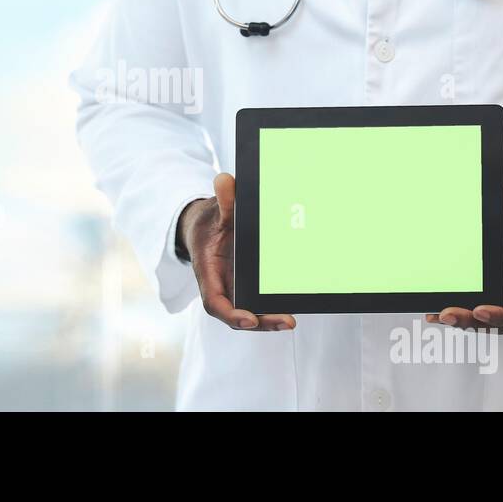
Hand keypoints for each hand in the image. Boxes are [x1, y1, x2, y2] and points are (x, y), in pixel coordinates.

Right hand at [178, 174, 295, 330]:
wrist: (208, 226)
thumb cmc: (210, 222)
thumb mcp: (214, 210)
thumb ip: (222, 200)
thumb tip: (226, 180)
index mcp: (208, 273)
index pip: (215, 303)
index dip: (231, 314)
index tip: (249, 319)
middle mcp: (223, 285)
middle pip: (239, 315)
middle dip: (262, 322)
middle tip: (286, 321)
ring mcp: (237, 288)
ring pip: (252, 312)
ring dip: (271, 319)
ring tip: (290, 319)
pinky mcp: (251, 285)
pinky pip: (262, 299)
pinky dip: (275, 304)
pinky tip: (294, 304)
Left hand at [427, 177, 502, 333]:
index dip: (502, 315)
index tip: (480, 310)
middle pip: (498, 323)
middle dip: (472, 322)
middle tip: (446, 315)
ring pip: (485, 321)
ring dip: (461, 322)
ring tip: (436, 316)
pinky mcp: (491, 292)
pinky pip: (474, 308)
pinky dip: (456, 312)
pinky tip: (433, 311)